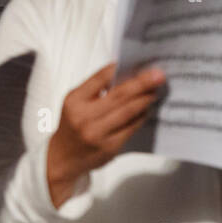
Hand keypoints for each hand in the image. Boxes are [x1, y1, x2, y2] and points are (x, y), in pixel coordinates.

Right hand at [46, 63, 166, 206]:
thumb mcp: (75, 103)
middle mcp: (84, 117)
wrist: (63, 157)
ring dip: (144, 99)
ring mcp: (97, 134)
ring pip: (127, 112)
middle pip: (118, 95)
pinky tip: (147, 109)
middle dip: (141, 84)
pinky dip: (141, 116)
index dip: (120, 70)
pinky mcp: (109, 147)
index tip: (137, 64)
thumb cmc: (72, 125)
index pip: (99, 79)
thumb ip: (94, 89)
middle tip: (158, 75)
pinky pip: (130, 128)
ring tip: (155, 90)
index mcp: (75, 101)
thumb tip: (124, 74)